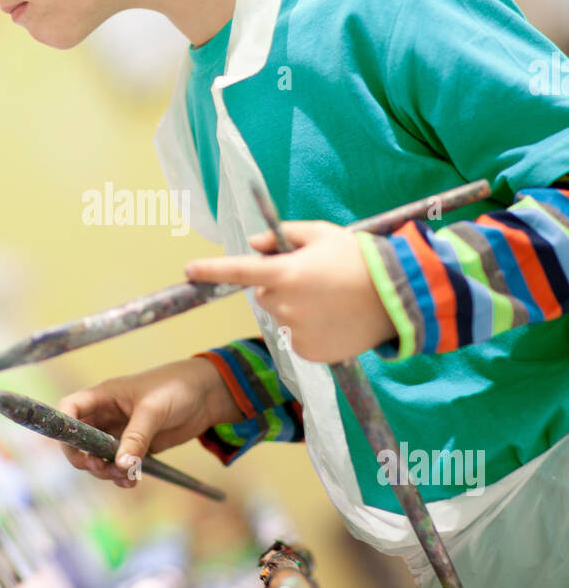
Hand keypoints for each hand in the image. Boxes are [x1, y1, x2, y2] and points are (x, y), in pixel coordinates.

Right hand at [56, 358, 239, 487]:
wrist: (207, 395)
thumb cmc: (177, 388)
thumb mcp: (154, 410)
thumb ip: (137, 437)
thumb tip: (121, 466)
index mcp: (104, 396)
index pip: (69, 410)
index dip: (64, 429)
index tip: (76, 450)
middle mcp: (106, 415)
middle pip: (79, 441)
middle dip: (86, 459)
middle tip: (102, 470)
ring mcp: (120, 432)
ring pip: (98, 457)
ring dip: (105, 471)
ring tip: (124, 477)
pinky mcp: (135, 447)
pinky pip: (118, 465)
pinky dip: (121, 476)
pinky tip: (131, 482)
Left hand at [184, 221, 395, 363]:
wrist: (399, 298)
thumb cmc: (360, 259)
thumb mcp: (322, 234)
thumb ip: (282, 236)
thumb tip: (254, 245)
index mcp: (286, 273)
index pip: (239, 271)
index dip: (212, 270)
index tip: (189, 270)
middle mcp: (286, 305)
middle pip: (265, 294)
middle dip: (281, 285)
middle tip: (315, 279)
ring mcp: (297, 332)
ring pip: (282, 316)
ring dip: (297, 308)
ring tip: (332, 299)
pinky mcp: (309, 353)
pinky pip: (297, 338)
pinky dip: (309, 330)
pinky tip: (334, 320)